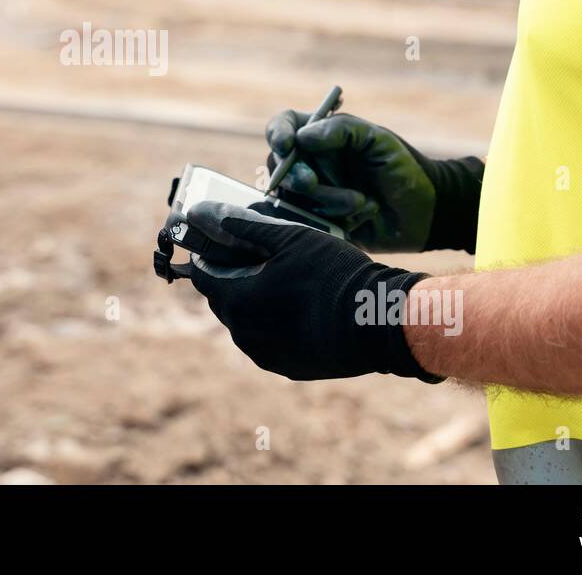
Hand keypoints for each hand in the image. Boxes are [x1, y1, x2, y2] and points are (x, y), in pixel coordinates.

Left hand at [186, 201, 441, 382]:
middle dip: (231, 280)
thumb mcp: (290, 239)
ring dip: (252, 303)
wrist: (378, 322)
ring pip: (245, 324)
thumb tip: (208, 214)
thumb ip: (245, 227)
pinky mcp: (289, 368)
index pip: (203, 278)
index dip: (208, 258)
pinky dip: (272, 325)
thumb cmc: (333, 274)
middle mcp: (244, 334)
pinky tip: (296, 308)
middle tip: (255, 259)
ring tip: (279, 282)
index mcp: (238, 301)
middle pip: (223, 301)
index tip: (220, 245)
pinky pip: (267, 342)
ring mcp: (266, 355)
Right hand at [265, 110, 482, 252]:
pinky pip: (310, 221)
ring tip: (363, 202)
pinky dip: (335, 219)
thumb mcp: (377, 140)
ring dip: (328, 200)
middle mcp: (312, 163)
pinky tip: (361, 216)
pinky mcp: (320, 221)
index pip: (285, 125)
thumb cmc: (403, 168)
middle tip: (312, 183)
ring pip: (295, 197)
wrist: (424, 213)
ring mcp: (314, 194)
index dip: (278, 133)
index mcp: (322, 136)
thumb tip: (302, 138)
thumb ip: (341, 131)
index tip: (286, 146)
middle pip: (280, 166)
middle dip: (296, 175)